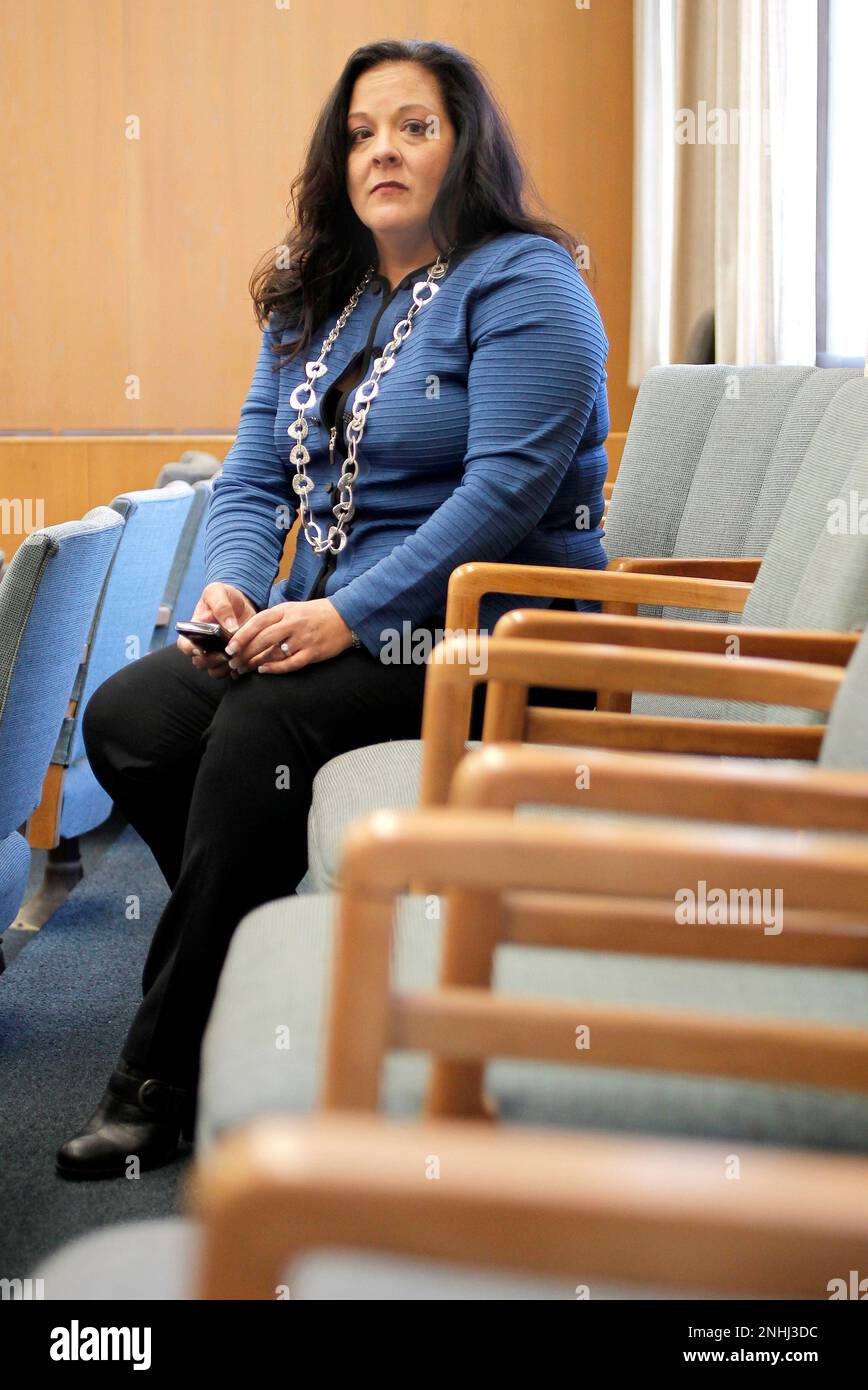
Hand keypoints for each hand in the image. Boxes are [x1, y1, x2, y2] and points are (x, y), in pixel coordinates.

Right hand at [176, 583, 256, 679]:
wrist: (241, 602)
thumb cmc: (224, 595)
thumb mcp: (219, 592)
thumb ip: (221, 606)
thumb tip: (230, 626)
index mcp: (194, 630)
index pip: (184, 645)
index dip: (189, 650)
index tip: (200, 649)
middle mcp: (203, 645)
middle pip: (199, 662)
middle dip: (211, 661)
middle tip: (226, 654)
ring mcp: (217, 654)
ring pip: (214, 671)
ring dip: (224, 669)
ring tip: (237, 658)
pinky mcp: (232, 658)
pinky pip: (231, 673)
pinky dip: (238, 670)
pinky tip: (246, 661)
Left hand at [224, 598, 353, 673]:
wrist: (346, 616)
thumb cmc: (315, 613)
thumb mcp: (292, 609)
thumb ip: (273, 619)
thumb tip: (249, 633)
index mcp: (285, 610)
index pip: (258, 622)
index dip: (242, 636)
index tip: (230, 647)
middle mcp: (293, 623)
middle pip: (263, 639)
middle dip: (245, 653)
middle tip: (233, 662)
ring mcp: (303, 639)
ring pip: (274, 653)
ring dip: (256, 662)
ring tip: (244, 669)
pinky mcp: (313, 652)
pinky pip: (290, 663)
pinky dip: (275, 668)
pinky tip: (264, 670)